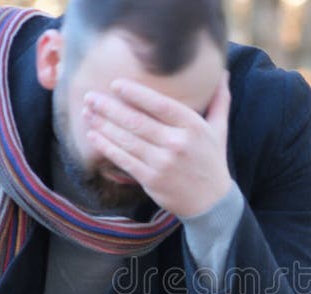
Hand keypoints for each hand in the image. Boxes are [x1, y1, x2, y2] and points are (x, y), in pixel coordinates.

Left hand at [83, 72, 232, 217]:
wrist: (212, 202)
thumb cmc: (212, 162)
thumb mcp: (220, 130)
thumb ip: (219, 100)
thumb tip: (223, 73)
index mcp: (193, 126)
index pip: (160, 105)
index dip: (135, 93)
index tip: (115, 84)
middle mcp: (177, 143)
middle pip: (137, 121)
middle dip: (109, 107)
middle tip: (90, 97)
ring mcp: (163, 163)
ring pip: (126, 140)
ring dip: (103, 125)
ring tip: (87, 113)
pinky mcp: (151, 180)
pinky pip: (124, 160)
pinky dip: (106, 147)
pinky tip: (93, 136)